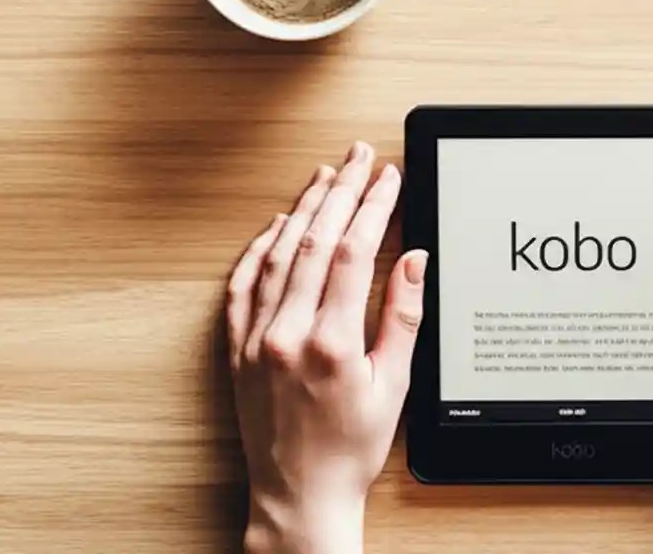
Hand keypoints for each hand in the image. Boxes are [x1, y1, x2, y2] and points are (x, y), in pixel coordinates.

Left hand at [225, 142, 426, 553]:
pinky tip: (276, 227)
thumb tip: (414, 261)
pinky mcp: (238, 350)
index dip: (374, 206)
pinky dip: (259, 250)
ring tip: (325, 177)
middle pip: (315, 241)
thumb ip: (403, 316)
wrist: (300, 495)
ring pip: (277, 255)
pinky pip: (242, 286)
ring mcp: (257, 340)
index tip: (389, 177)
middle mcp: (287, 334)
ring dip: (303, 210)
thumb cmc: (350, 448)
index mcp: (331, 342)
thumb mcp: (394, 384)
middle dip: (342, 191)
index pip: (354, 252)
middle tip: (359, 157)